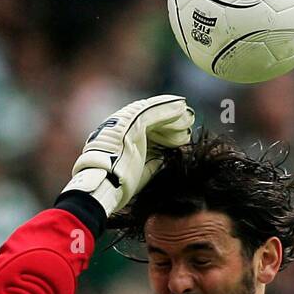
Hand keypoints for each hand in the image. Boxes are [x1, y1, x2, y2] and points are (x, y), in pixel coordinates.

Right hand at [61, 95, 194, 216]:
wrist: (104, 184)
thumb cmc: (119, 186)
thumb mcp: (138, 173)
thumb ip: (150, 163)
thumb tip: (163, 158)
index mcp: (118, 139)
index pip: (145, 130)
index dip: (163, 131)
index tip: (178, 137)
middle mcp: (119, 126)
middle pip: (150, 119)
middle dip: (170, 121)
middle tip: (188, 122)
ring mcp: (123, 122)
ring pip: (153, 113)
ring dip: (173, 114)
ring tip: (189, 117)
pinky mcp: (130, 121)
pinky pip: (152, 111)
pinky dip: (168, 108)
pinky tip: (182, 108)